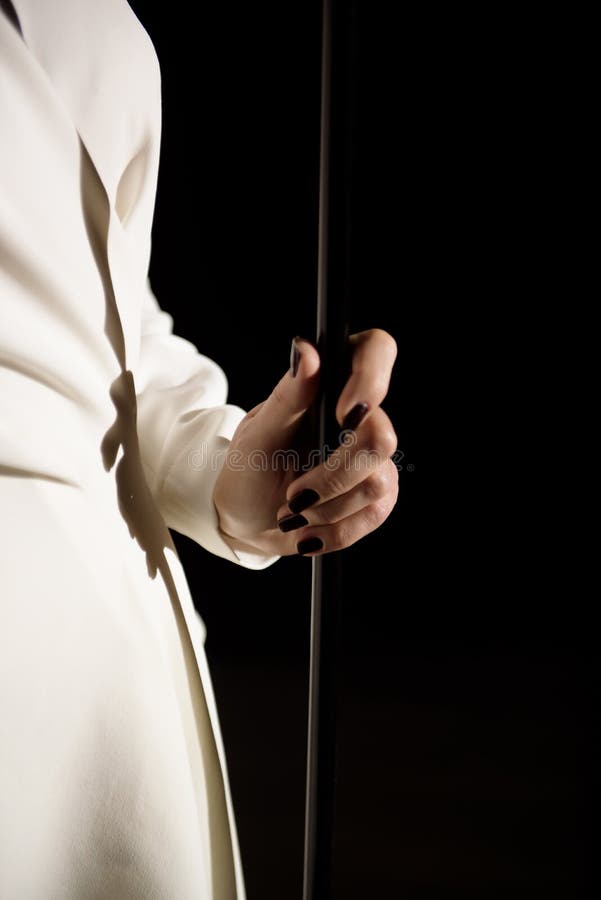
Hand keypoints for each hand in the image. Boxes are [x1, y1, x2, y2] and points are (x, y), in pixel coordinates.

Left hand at [213, 329, 398, 556]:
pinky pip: (375, 514)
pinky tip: (308, 528)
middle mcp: (360, 415)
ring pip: (377, 484)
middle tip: (294, 495)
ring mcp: (374, 456)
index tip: (342, 415)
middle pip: (380, 437)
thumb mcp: (258, 433)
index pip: (376, 349)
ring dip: (325, 509)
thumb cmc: (248, 468)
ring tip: (292, 511)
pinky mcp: (379, 494)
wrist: (248, 519)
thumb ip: (289, 395)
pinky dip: (334, 531)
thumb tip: (306, 349)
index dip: (371, 377)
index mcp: (332, 382)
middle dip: (332, 478)